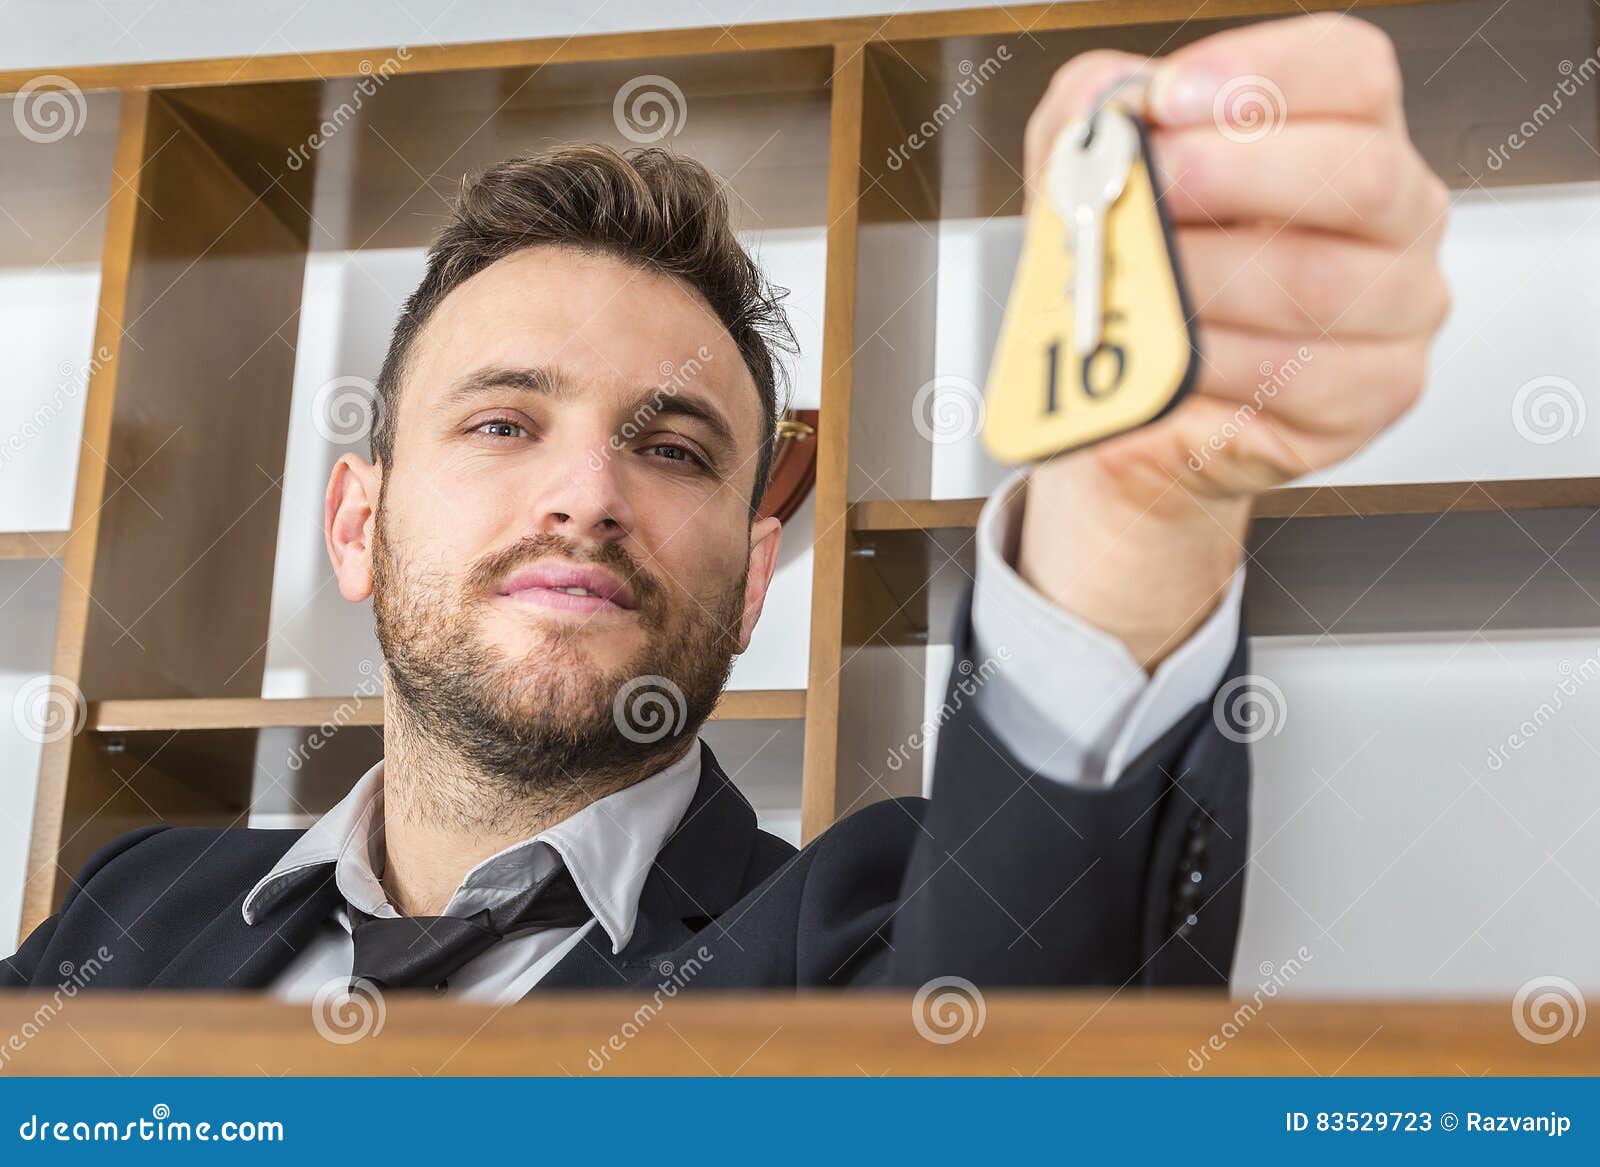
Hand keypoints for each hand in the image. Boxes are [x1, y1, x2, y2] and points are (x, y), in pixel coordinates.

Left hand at [1014, 13, 1451, 667]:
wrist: (1130, 415)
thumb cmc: (1120, 295)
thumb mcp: (1084, 194)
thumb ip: (1089, 129)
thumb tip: (1102, 112)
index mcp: (1336, 143)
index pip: (1345, 74)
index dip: (1257, 86)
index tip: (1163, 113)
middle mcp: (1390, 223)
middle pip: (1359, 178)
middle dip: (1233, 189)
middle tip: (1145, 202)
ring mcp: (1391, 321)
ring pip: (1331, 293)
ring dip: (1213, 298)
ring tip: (1140, 305)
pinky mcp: (1360, 412)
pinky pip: (1303, 394)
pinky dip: (1221, 385)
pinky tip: (1176, 376)